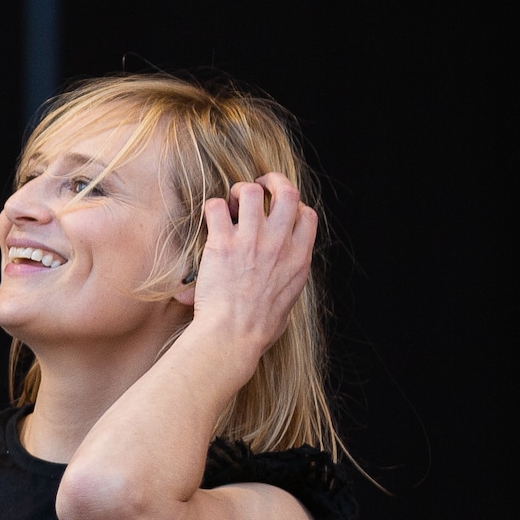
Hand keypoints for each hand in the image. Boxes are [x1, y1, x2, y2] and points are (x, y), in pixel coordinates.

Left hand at [187, 172, 316, 356]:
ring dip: (239, 193)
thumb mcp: (288, 304)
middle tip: (258, 187)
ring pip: (252, 192)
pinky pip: (217, 207)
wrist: (233, 336)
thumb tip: (281, 287)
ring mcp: (252, 241)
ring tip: (232, 205)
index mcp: (299, 258)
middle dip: (272, 182)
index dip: (295, 208)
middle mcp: (279, 244)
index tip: (280, 214)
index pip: (308, 215)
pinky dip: (213, 208)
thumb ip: (288, 284)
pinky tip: (212, 220)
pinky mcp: (223, 244)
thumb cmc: (257, 329)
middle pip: (287, 192)